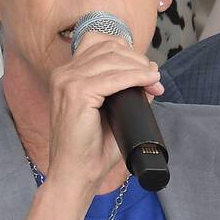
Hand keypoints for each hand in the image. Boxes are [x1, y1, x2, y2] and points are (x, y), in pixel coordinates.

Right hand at [46, 31, 163, 192]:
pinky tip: (150, 81)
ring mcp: (68, 82)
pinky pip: (114, 78)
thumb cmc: (90, 151)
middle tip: (155, 77)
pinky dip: (136, 77)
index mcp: (67, 76)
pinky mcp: (77, 93)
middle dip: (137, 60)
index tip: (148, 71)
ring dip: (140, 68)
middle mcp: (64, 74)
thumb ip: (125, 95)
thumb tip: (149, 79)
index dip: (127, 52)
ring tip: (156, 80)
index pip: (99, 45)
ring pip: (112, 60)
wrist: (74, 174)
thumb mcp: (110, 115)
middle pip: (108, 49)